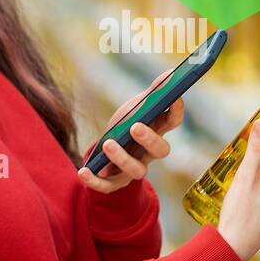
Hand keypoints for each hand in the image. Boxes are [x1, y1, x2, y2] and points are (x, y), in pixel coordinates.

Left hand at [77, 68, 183, 193]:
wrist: (108, 154)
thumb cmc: (126, 126)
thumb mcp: (136, 108)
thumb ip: (151, 94)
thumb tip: (169, 74)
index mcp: (157, 130)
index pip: (173, 122)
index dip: (176, 110)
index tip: (174, 96)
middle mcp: (149, 153)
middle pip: (161, 150)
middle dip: (150, 139)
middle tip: (135, 126)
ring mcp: (134, 168)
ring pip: (137, 170)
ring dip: (122, 158)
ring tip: (108, 143)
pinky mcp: (116, 182)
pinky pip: (108, 186)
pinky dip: (95, 181)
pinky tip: (83, 170)